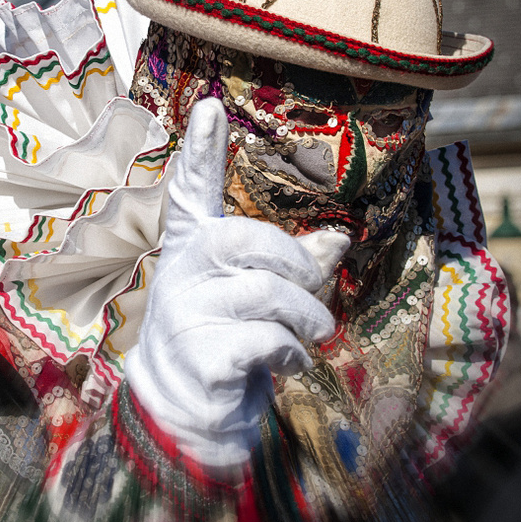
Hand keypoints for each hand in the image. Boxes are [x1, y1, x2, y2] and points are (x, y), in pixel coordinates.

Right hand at [124, 97, 348, 468]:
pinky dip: (291, 355)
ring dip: (306, 319)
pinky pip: (267, 341)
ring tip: (309, 338)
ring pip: (268, 294)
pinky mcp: (200, 358)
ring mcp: (184, 315)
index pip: (191, 191)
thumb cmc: (228, 340)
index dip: (201, 150)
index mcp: (192, 248)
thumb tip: (340, 240)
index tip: (210, 106)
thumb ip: (293, 265)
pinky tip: (285, 365)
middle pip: (247, 240)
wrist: (186, 416)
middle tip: (316, 289)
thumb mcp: (260, 297)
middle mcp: (181, 273)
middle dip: (297, 265)